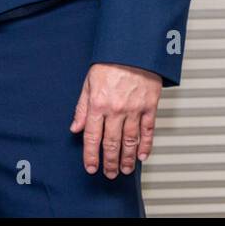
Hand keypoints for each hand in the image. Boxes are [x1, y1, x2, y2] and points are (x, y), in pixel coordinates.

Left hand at [70, 62, 161, 177]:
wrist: (132, 51)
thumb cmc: (109, 64)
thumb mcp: (88, 84)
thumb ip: (81, 108)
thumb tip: (75, 128)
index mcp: (98, 104)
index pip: (92, 136)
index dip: (90, 154)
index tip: (90, 167)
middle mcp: (116, 110)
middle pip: (112, 142)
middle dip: (110, 161)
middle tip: (109, 174)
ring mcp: (134, 110)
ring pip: (130, 141)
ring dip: (128, 158)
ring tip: (125, 170)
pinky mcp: (149, 107)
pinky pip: (148, 131)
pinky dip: (146, 145)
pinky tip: (143, 156)